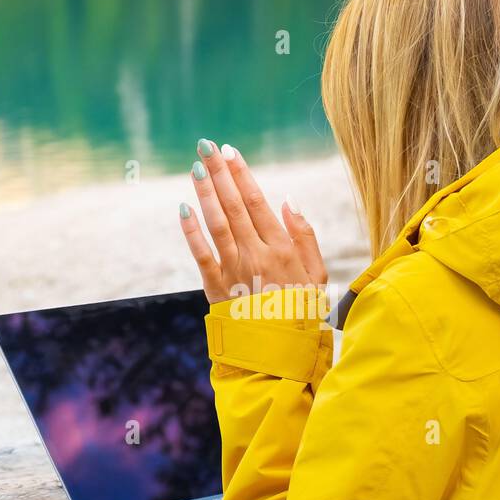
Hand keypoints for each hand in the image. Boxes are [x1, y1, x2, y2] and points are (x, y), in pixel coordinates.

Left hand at [179, 139, 326, 303]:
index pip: (258, 202)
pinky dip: (191, 231)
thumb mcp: (317, 275)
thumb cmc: (301, 312)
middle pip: (234, 205)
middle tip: (206, 146)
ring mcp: (234, 271)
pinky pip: (201, 254)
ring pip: (217, 224)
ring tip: (195, 168)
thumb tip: (287, 201)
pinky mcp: (216, 288)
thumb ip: (305, 237)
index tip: (230, 151)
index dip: (242, 174)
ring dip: (204, 193)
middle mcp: (257, 255)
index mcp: (282, 249)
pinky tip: (183, 209)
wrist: (280, 354)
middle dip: (219, 173)